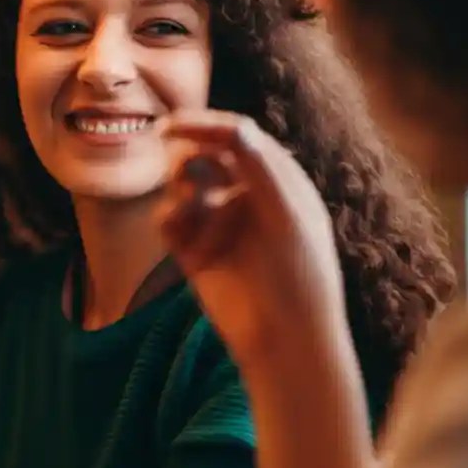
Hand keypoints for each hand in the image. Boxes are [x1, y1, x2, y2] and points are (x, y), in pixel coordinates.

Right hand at [157, 110, 347, 368]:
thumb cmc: (299, 277)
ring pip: (181, 185)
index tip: (172, 125)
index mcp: (276, 179)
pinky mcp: (193, 249)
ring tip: (193, 218)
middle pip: (203, 154)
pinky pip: (167, 219)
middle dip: (189, 161)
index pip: (237, 136)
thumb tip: (235, 126)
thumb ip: (260, 169)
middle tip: (187, 183)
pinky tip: (190, 249)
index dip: (205, 125)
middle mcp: (245, 194)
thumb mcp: (287, 217)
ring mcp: (217, 221)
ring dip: (182, 194)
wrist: (284, 342)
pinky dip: (171, 222)